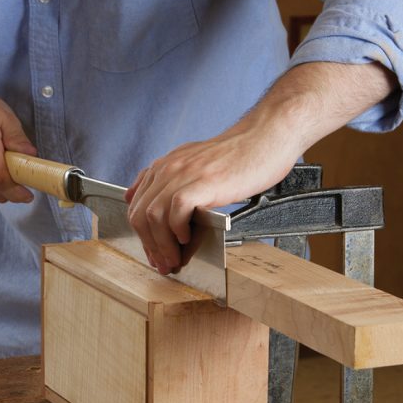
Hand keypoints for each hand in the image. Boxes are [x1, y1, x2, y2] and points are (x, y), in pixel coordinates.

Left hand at [125, 61, 396, 273]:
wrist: (265, 138)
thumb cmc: (240, 155)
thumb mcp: (196, 163)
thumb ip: (174, 180)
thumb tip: (160, 207)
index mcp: (166, 165)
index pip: (137, 204)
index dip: (142, 235)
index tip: (154, 253)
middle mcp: (169, 167)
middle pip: (140, 213)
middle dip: (149, 245)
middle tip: (163, 264)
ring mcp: (184, 172)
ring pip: (153, 215)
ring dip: (162, 244)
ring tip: (175, 259)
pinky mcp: (203, 180)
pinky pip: (176, 209)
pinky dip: (177, 229)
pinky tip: (188, 238)